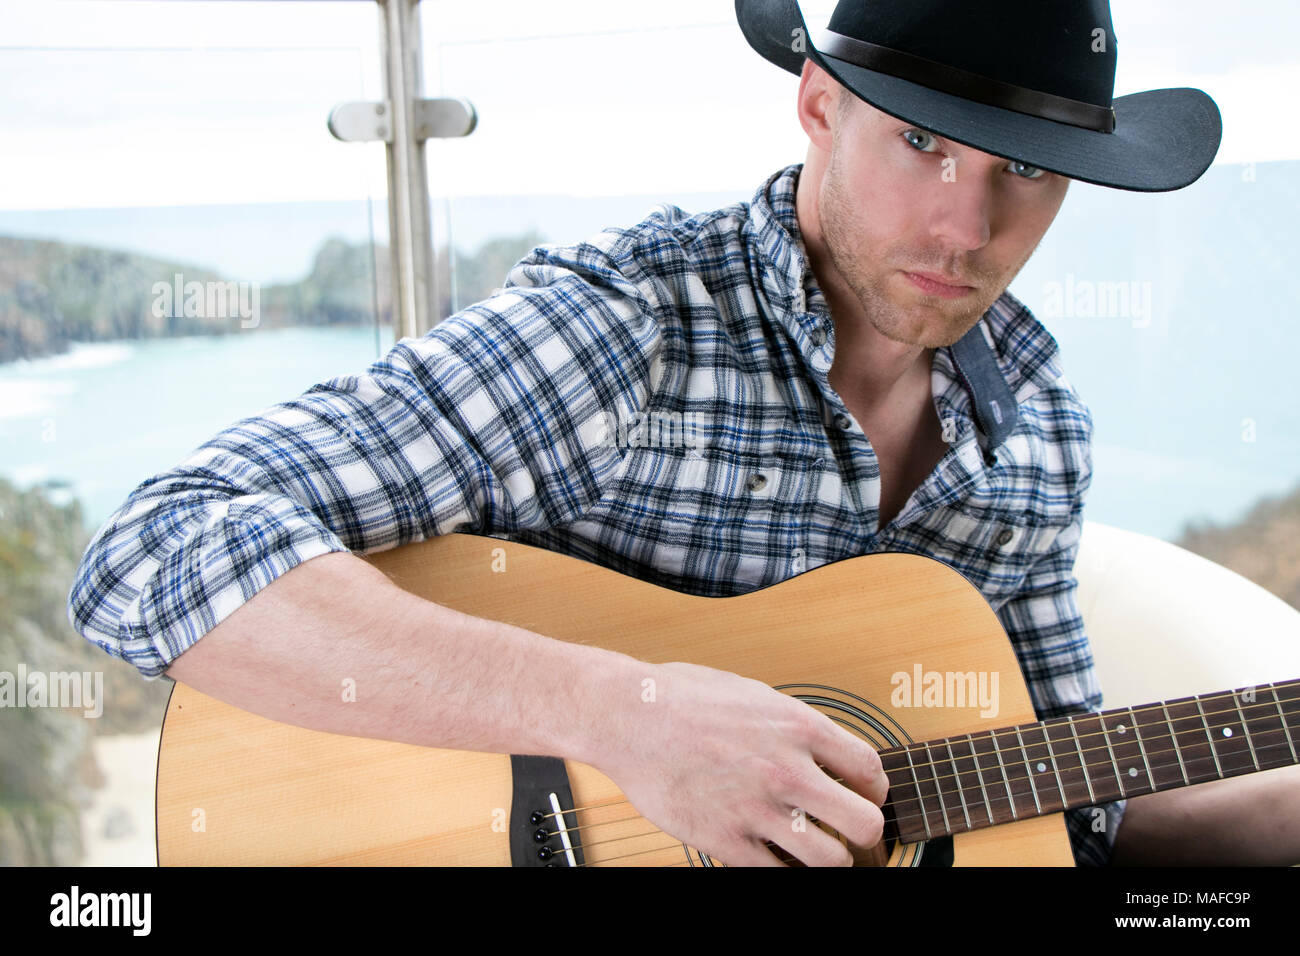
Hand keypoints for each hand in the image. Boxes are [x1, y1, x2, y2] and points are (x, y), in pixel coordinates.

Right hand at [593, 660, 888, 865]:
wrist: (628, 715)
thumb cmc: (683, 697)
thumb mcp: (753, 694)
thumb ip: (792, 725)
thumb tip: (822, 748)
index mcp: (797, 726)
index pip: (869, 769)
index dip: (874, 789)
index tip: (865, 795)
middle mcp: (785, 769)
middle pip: (864, 822)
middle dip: (863, 831)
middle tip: (848, 831)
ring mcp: (756, 808)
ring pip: (829, 859)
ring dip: (828, 858)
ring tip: (814, 850)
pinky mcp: (724, 839)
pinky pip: (776, 874)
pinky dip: (781, 870)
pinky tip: (773, 857)